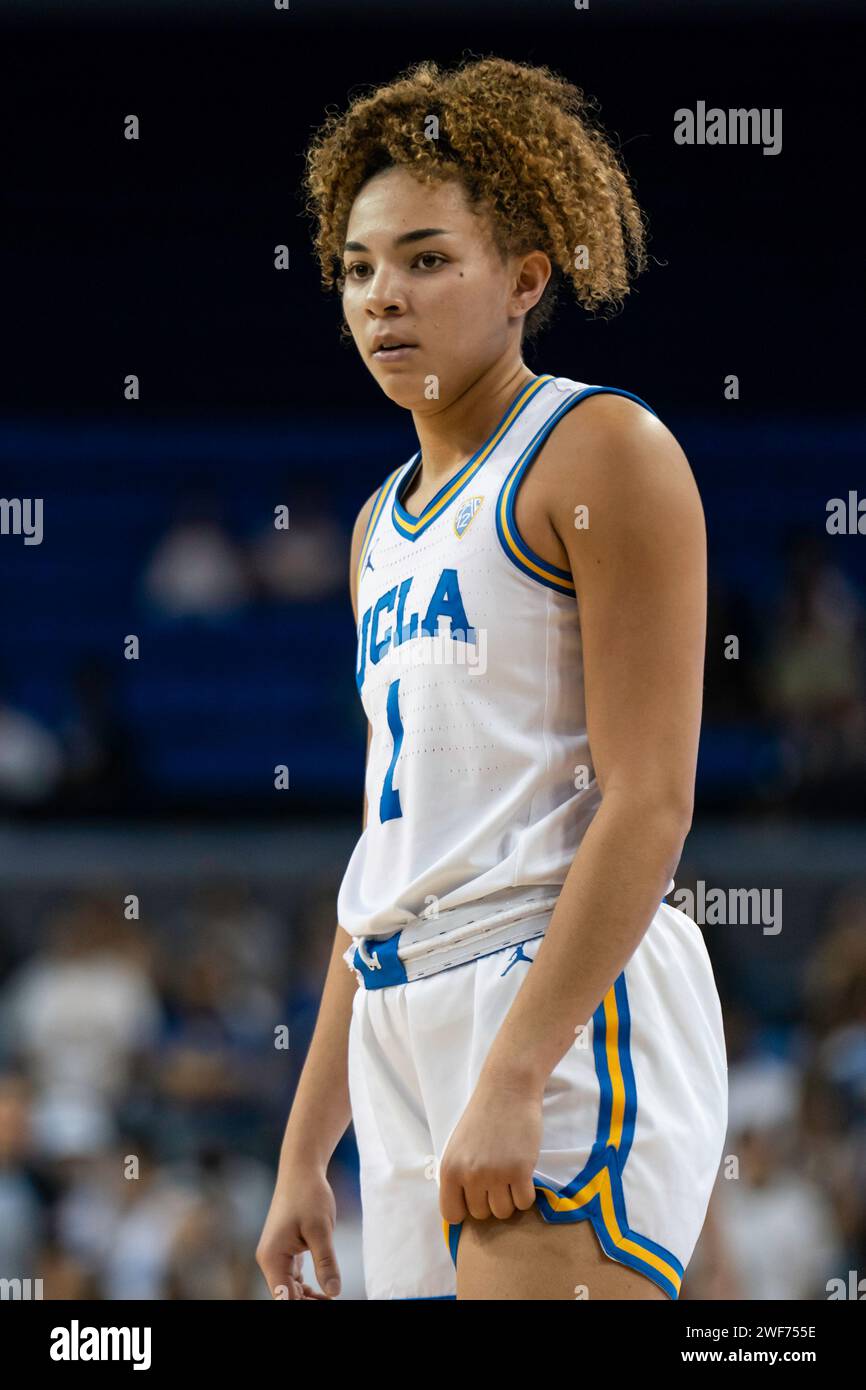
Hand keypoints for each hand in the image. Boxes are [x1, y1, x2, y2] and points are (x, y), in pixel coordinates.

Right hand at [256, 1169, 340, 1299]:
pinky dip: (306, 1287)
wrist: (301, 1170)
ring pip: (289, 1288)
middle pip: (285, 1296)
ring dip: (307, 1298)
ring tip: (330, 1300)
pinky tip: (323, 1291)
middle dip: (306, 1302)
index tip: (326, 1304)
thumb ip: (326, 1262)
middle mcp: (269, 1260)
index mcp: (272, 1258)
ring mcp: (276, 1255)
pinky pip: (292, 1277)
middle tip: (331, 1302)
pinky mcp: (284, 1250)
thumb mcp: (321, 1230)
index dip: (304, 1305)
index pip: (284, 1297)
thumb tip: (334, 1293)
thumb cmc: (309, 1195)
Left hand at [438, 1074, 543, 1223]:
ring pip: (503, 1212)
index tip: (476, 1197)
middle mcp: (469, 1175)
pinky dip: (526, 1194)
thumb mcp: (457, 1148)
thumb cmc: (483, 1117)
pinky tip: (523, 1174)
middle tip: (497, 1176)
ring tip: (510, 1174)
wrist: (507, 1090)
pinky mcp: (520, 1171)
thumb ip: (458, 1177)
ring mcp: (495, 1174)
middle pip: (481, 1214)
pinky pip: (524, 1203)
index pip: (452, 1214)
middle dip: (490, 1200)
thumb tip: (462, 1211)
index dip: (466, 1209)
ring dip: (509, 1198)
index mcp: (449, 1170)